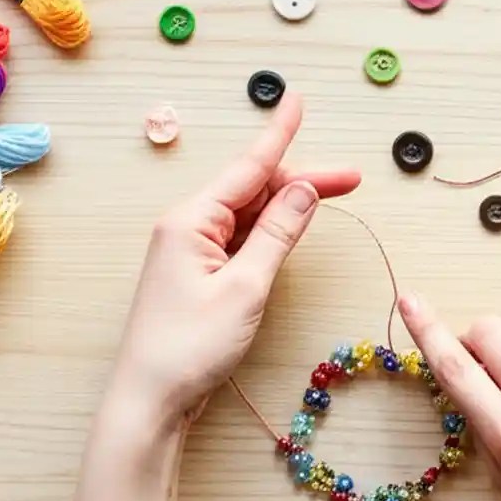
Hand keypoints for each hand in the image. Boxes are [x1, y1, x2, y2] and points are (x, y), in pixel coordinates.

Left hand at [118, 92, 360, 422]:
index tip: (298, 99)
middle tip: (352, 181)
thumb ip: (278, 233)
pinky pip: (239, 239)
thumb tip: (304, 189)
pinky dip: (269, 233)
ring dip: (287, 208)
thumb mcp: (245, 287)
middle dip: (301, 182)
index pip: (249, 166)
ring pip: (247, 214)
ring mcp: (190, 251)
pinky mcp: (196, 275)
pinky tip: (291, 229)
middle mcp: (186, 226)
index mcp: (191, 219)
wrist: (149, 401)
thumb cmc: (189, 347)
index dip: (280, 134)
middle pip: (252, 189)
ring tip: (331, 199)